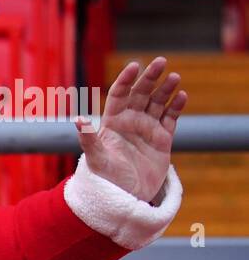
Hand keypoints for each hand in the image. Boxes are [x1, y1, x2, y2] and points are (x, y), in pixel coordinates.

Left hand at [77, 56, 185, 202]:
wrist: (125, 198)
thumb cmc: (106, 179)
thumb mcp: (96, 158)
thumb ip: (89, 139)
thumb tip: (77, 119)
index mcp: (112, 122)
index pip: (119, 94)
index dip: (126, 79)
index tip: (134, 66)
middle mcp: (130, 122)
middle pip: (141, 93)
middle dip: (150, 77)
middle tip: (161, 61)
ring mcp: (147, 129)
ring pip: (158, 102)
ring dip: (166, 89)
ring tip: (174, 77)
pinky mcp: (163, 139)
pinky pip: (170, 118)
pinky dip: (176, 107)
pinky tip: (181, 96)